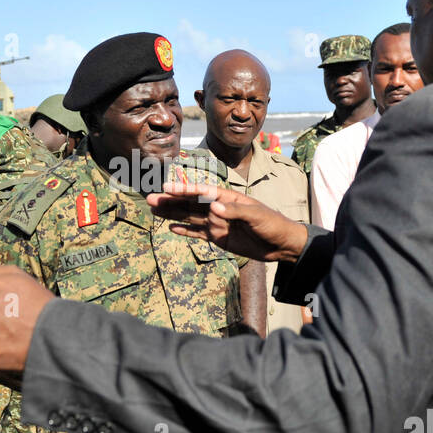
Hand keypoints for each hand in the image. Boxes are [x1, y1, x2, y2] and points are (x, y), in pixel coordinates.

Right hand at [146, 182, 309, 262]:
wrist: (282, 244)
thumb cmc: (273, 223)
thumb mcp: (256, 215)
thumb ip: (234, 212)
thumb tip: (213, 208)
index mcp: (227, 198)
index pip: (201, 192)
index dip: (183, 190)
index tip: (167, 188)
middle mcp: (218, 209)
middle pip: (189, 204)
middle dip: (170, 201)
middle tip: (150, 198)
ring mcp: (217, 223)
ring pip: (189, 218)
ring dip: (172, 214)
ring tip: (153, 209)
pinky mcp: (218, 238)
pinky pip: (197, 233)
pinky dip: (184, 231)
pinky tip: (170, 228)